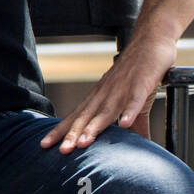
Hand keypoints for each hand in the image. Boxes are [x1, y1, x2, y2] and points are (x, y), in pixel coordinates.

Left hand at [39, 31, 175, 152]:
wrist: (149, 43)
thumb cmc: (137, 74)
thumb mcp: (131, 103)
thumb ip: (133, 125)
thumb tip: (138, 147)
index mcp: (99, 98)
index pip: (76, 117)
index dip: (61, 131)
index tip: (45, 145)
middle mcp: (105, 94)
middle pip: (86, 117)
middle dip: (72, 134)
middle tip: (61, 151)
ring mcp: (122, 89)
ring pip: (106, 110)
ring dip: (94, 127)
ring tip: (83, 143)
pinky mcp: (141, 84)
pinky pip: (134, 100)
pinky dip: (129, 111)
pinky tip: (124, 124)